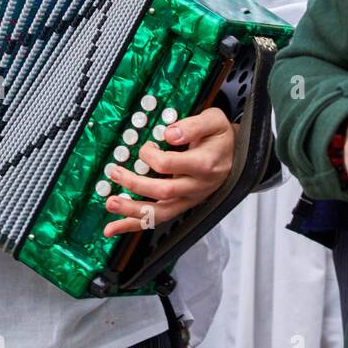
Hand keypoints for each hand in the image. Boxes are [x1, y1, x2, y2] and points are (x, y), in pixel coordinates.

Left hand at [102, 107, 235, 236]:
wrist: (236, 155)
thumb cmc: (221, 138)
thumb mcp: (214, 121)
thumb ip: (193, 125)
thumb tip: (169, 134)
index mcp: (204, 164)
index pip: (171, 165)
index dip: (151, 156)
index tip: (146, 146)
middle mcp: (197, 186)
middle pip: (163, 192)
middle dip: (135, 184)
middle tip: (116, 173)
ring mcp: (189, 199)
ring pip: (159, 213)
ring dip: (132, 211)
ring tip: (110, 204)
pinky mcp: (182, 205)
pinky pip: (157, 219)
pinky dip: (134, 225)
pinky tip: (114, 227)